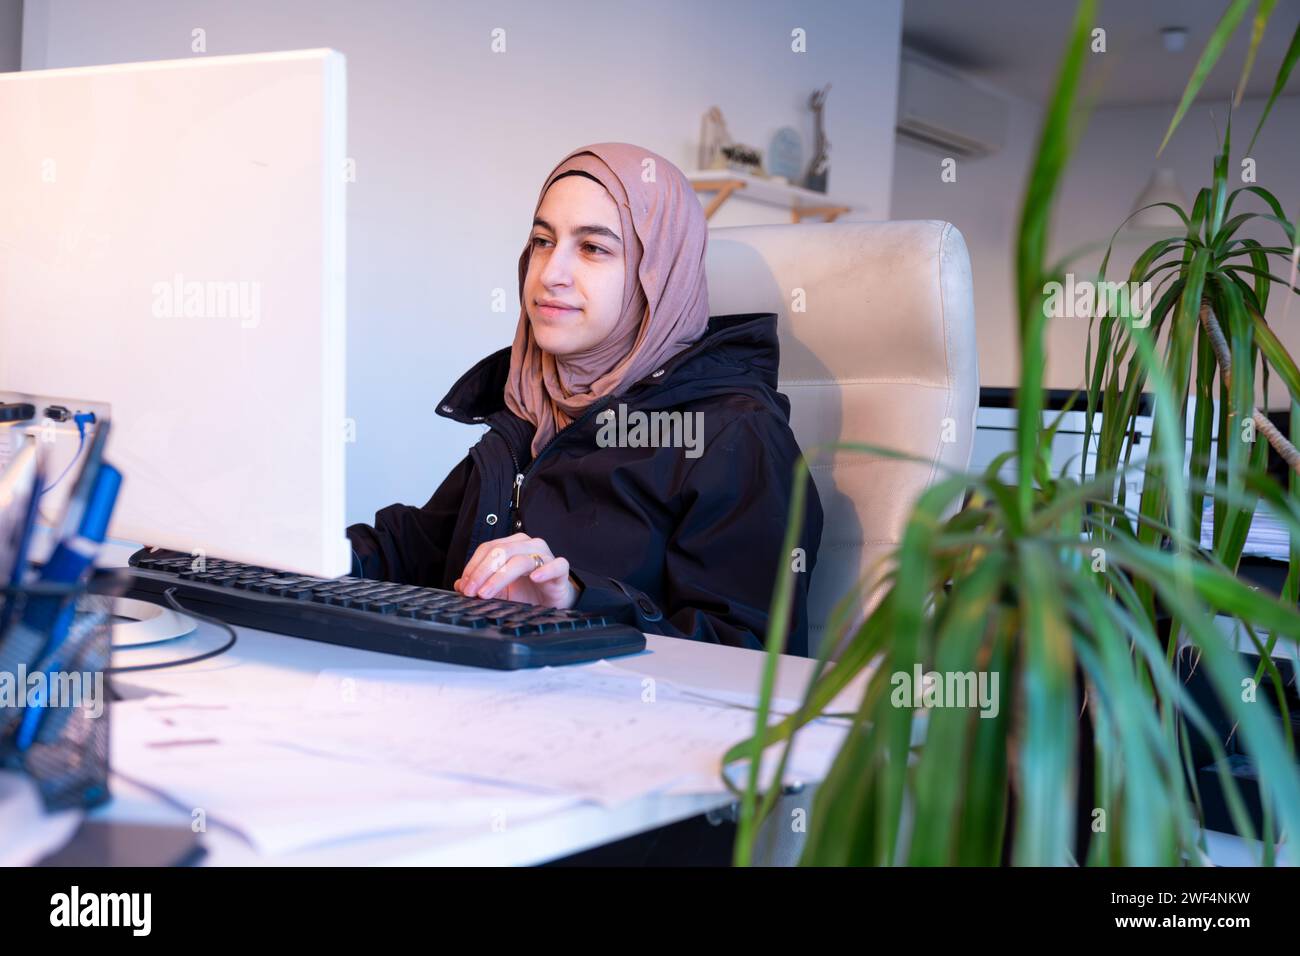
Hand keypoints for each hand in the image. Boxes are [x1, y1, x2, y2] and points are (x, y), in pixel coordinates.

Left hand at [454, 533, 578, 608]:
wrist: (552, 602)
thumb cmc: (527, 592)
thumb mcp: (498, 590)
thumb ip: (480, 585)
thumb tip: (460, 584)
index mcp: (512, 545)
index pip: (488, 549)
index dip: (473, 567)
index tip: (464, 586)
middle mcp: (528, 546)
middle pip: (501, 552)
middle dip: (482, 572)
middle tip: (472, 591)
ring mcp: (546, 556)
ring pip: (521, 560)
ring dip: (500, 577)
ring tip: (488, 592)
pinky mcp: (561, 570)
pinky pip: (556, 565)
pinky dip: (545, 570)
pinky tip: (535, 577)